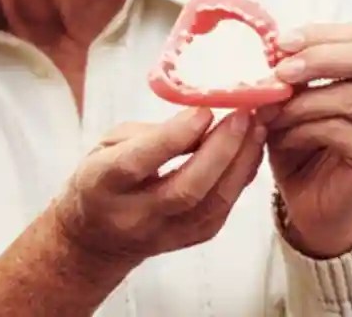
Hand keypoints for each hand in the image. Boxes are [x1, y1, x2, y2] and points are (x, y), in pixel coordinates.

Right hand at [53, 107, 265, 265]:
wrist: (96, 239)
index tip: (203, 110)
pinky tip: (249, 154)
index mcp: (101, 183)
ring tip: (255, 130)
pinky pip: (221, 212)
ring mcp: (163, 233)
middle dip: (221, 149)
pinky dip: (239, 180)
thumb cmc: (100, 179)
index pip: (139, 162)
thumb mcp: (107, 146)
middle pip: (186, 189)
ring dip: (240, 164)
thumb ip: (150, 134)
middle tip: (243, 115)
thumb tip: (201, 121)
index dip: (174, 136)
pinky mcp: (187, 241)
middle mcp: (133, 215)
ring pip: (211, 205)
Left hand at [257, 23, 351, 257]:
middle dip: (318, 59)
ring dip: (298, 104)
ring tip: (270, 115)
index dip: (318, 35)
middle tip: (280, 71)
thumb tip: (274, 54)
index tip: (279, 43)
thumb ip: (288, 76)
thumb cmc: (302, 146)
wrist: (310, 202)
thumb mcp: (290, 102)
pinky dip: (302, 130)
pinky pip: (338, 129)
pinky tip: (284, 140)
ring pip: (346, 96)